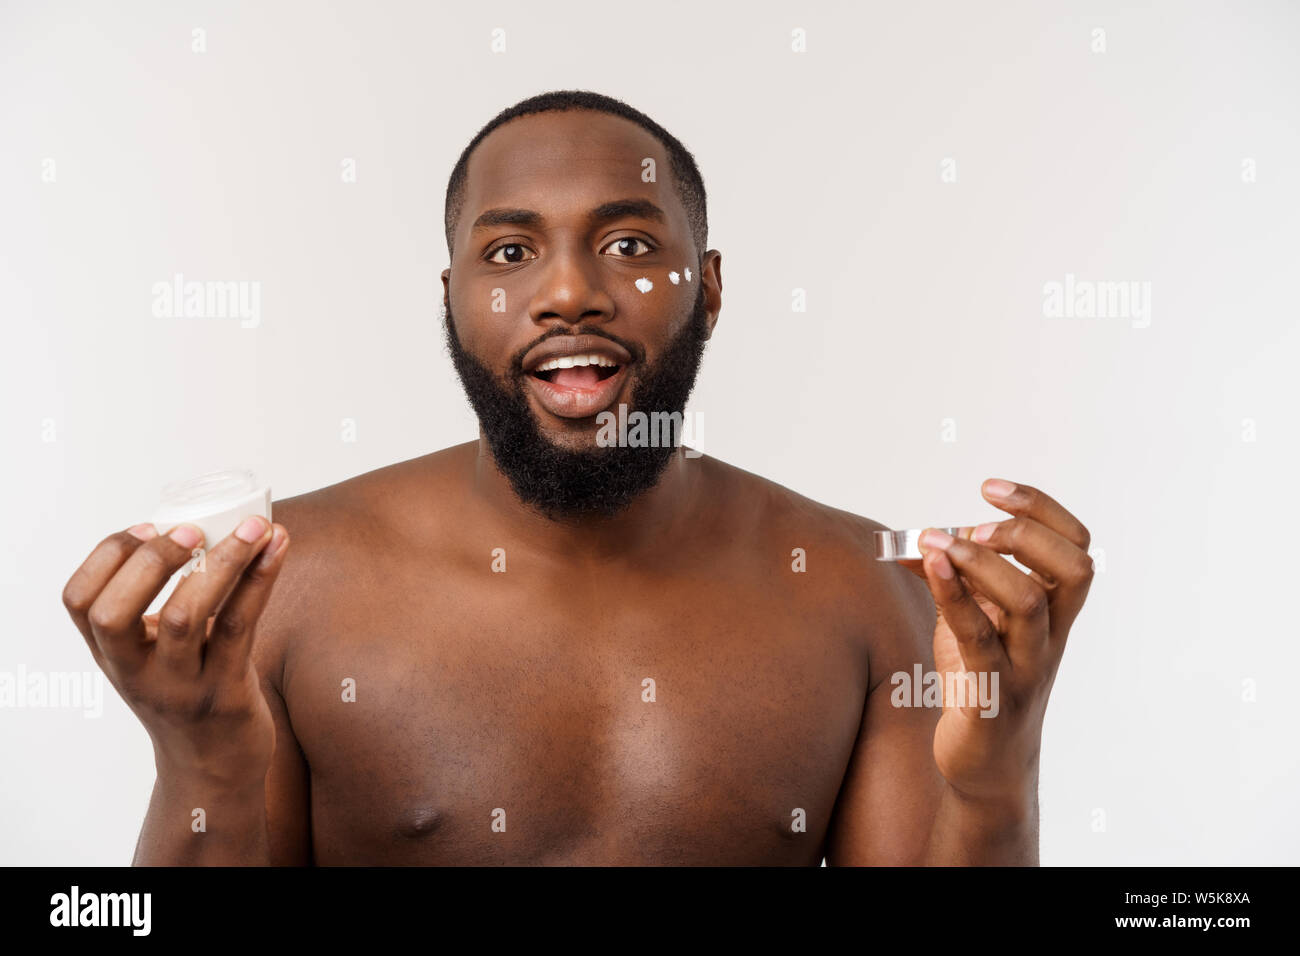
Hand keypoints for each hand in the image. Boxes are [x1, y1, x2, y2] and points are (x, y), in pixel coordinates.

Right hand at [61, 516, 289, 787]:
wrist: (214, 767)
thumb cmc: (188, 691)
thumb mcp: (155, 653)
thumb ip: (159, 603)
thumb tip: (204, 524)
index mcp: (113, 654)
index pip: (79, 601)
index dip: (107, 556)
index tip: (147, 527)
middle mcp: (136, 672)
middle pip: (112, 614)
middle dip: (149, 562)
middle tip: (192, 530)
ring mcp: (180, 686)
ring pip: (185, 618)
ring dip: (222, 563)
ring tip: (252, 527)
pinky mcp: (227, 693)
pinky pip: (241, 627)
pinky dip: (260, 580)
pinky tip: (277, 547)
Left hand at [901, 478, 1092, 806]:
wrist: (984, 766)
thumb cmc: (980, 683)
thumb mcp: (969, 623)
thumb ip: (952, 581)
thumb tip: (916, 539)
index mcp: (1055, 613)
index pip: (1076, 547)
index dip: (1042, 509)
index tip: (992, 490)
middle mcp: (1050, 637)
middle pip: (1073, 569)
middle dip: (1025, 533)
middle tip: (975, 526)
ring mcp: (1025, 668)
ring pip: (1030, 604)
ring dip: (983, 562)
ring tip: (939, 541)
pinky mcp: (992, 696)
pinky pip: (979, 639)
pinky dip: (953, 595)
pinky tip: (927, 565)